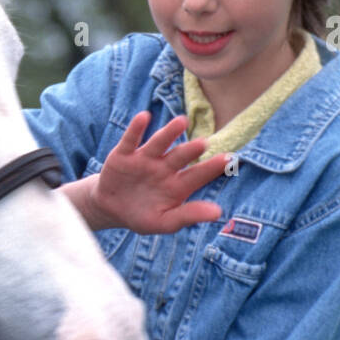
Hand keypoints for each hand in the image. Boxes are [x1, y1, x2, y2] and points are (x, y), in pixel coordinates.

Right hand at [90, 113, 228, 233]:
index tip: (229, 159)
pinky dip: (136, 129)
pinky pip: (131, 139)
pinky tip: (144, 117)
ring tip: (181, 121)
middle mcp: (165, 167)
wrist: (111, 210)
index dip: (212, 167)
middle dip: (190, 150)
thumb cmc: (142, 216)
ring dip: (169, 132)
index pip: (198, 174)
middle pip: (180, 156)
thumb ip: (189, 216)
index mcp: (178, 184)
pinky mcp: (124, 154)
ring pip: (158, 143)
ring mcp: (145, 159)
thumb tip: (218, 213)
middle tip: (204, 143)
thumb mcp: (164, 222)